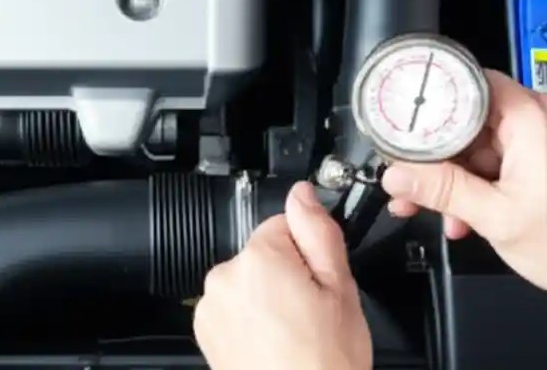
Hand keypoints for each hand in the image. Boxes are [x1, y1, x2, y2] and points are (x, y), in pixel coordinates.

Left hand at [194, 181, 370, 369]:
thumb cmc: (324, 364)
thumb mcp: (341, 291)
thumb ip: (319, 233)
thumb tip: (303, 194)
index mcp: (259, 259)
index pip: (283, 225)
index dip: (309, 253)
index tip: (320, 283)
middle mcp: (225, 276)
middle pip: (264, 255)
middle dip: (287, 277)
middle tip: (312, 315)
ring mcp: (211, 305)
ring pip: (248, 283)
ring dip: (267, 300)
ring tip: (293, 336)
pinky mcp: (206, 330)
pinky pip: (233, 308)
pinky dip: (250, 321)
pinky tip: (273, 346)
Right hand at [384, 70, 546, 306]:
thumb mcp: (496, 217)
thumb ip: (441, 191)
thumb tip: (396, 175)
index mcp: (530, 117)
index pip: (464, 83)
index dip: (426, 104)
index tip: (399, 126)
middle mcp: (542, 115)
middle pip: (467, 117)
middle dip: (436, 154)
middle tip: (409, 182)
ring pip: (480, 141)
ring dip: (456, 174)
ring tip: (439, 210)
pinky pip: (501, 155)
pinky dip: (481, 180)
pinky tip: (467, 212)